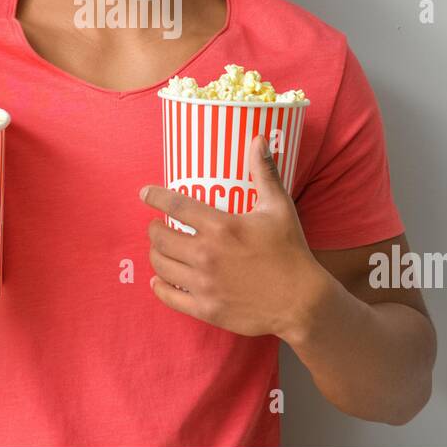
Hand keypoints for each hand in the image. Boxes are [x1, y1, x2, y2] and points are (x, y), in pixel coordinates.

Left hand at [139, 134, 327, 338]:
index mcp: (220, 226)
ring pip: (160, 265)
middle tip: (157, 226)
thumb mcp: (278, 206)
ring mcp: (203, 283)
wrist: (302, 301)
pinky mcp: (205, 308)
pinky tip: (159, 279)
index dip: (155, 196)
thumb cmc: (290, 250)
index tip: (145, 193)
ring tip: (160, 249)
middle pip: (160, 237)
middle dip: (153, 228)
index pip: (175, 205)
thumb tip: (259, 138)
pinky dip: (159, 286)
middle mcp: (206, 254)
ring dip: (155, 254)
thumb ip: (264, 172)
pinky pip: (168, 296)